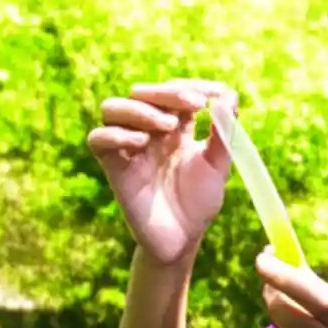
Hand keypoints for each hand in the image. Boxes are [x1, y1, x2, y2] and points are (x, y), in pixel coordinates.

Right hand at [87, 79, 237, 264]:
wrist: (182, 239)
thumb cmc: (199, 201)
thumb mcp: (218, 166)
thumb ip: (224, 134)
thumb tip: (229, 97)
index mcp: (176, 127)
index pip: (175, 92)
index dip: (192, 88)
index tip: (213, 97)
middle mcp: (148, 132)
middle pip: (142, 93)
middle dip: (167, 93)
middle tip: (194, 105)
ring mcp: (128, 147)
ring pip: (113, 108)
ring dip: (140, 109)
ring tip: (168, 126)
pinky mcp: (113, 167)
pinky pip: (98, 139)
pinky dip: (116, 134)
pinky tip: (141, 143)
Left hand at [255, 249, 327, 327]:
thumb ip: (327, 288)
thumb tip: (288, 266)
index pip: (318, 300)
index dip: (286, 278)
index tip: (264, 257)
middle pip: (288, 312)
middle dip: (272, 285)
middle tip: (270, 265)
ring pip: (282, 321)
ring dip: (278, 300)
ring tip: (287, 288)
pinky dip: (286, 318)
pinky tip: (300, 315)